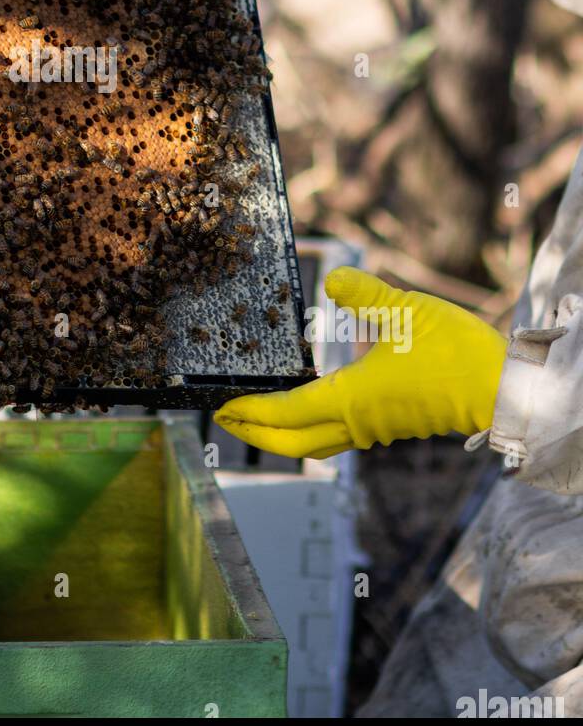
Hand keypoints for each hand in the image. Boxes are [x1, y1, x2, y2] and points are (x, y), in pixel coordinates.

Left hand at [214, 268, 506, 457]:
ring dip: (284, 434)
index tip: (224, 409)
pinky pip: (339, 435)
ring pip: (317, 444)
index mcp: (351, 399)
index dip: (252, 413)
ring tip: (261, 415)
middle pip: (295, 444)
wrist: (502, 387)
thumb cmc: (455, 351)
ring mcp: (376, 427)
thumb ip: (362, 294)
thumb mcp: (403, 309)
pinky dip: (313, 427)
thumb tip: (332, 281)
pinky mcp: (392, 424)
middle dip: (258, 434)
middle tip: (227, 421)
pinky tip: (312, 406)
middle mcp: (358, 421)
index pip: (286, 413)